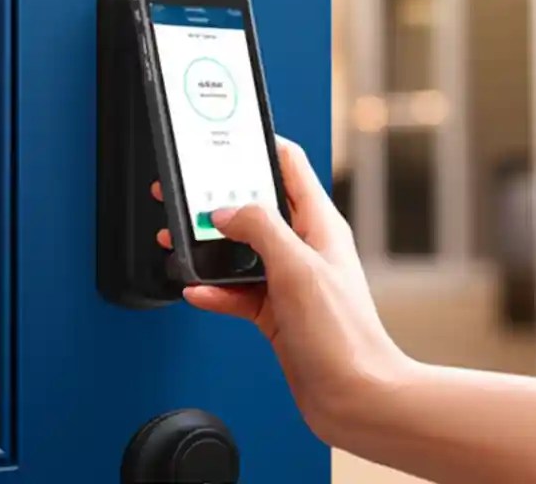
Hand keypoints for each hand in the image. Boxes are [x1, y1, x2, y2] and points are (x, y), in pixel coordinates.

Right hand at [151, 137, 408, 443]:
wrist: (356, 397)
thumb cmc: (345, 336)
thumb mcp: (298, 267)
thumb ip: (260, 229)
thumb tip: (227, 210)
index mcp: (319, 224)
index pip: (288, 165)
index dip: (257, 146)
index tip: (226, 138)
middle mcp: (305, 248)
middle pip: (255, 208)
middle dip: (218, 201)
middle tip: (185, 195)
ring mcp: (289, 281)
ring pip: (240, 251)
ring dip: (209, 248)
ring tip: (180, 243)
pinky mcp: (276, 313)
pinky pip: (236, 292)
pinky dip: (214, 290)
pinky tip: (197, 291)